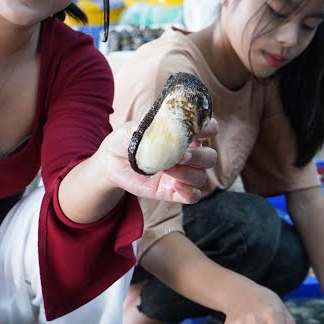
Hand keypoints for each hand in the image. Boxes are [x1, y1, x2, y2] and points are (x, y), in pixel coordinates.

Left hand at [98, 118, 217, 203]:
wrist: (112, 161)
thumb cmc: (128, 140)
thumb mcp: (136, 129)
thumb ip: (151, 127)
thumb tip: (162, 126)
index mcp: (185, 135)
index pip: (209, 129)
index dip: (209, 129)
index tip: (196, 131)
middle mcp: (188, 154)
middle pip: (210, 157)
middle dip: (199, 157)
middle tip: (180, 156)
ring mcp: (182, 174)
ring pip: (201, 177)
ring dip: (188, 174)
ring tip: (167, 169)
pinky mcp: (174, 191)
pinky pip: (193, 196)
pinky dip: (188, 192)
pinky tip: (174, 185)